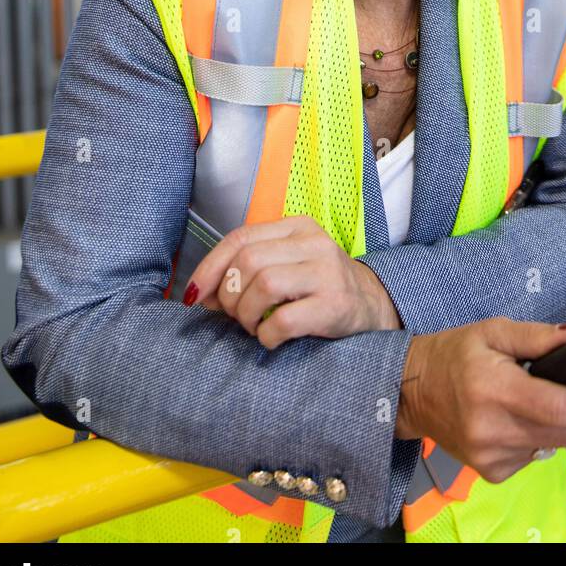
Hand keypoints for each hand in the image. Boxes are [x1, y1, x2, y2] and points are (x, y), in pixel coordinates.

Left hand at [182, 215, 401, 347]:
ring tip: (254, 327)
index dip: (209, 267)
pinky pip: (284, 319)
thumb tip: (197, 294)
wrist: (372, 307)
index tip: (193, 295)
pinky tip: (272, 339)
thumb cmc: (317, 288)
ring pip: (264, 285)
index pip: (240, 238)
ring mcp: (327, 272)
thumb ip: (246, 272)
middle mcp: (314, 243)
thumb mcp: (285, 267)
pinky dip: (267, 335)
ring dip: (247, 315)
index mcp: (296, 227)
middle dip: (229, 296)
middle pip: (248, 262)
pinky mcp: (336, 304)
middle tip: (235, 316)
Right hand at [395, 318, 565, 482]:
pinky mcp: (492, 472)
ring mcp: (491, 457)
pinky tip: (527, 418)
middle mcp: (492, 430)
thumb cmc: (451, 355)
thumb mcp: (493, 331)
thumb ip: (540, 336)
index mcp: (494, 390)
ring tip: (557, 398)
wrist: (411, 391)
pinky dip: (544, 438)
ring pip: (556, 446)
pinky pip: (537, 456)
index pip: (560, 408)